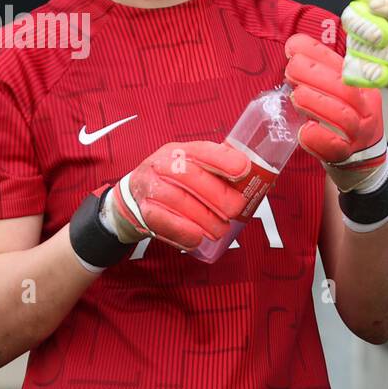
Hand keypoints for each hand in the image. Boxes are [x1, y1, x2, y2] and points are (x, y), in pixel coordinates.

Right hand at [105, 141, 249, 249]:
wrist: (133, 198)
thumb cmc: (172, 182)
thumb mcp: (191, 168)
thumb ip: (216, 172)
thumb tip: (254, 180)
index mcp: (179, 151)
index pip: (202, 150)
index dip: (223, 159)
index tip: (243, 170)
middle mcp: (161, 164)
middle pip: (190, 176)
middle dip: (219, 195)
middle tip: (236, 209)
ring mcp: (149, 187)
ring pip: (179, 201)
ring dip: (205, 218)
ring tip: (221, 230)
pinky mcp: (143, 211)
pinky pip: (163, 221)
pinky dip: (184, 232)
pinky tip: (198, 238)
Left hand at [284, 33, 387, 192]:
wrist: (362, 159)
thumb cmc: (344, 119)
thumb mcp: (340, 91)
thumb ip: (323, 72)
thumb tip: (295, 48)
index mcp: (364, 86)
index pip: (343, 64)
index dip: (317, 53)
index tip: (293, 47)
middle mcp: (366, 108)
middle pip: (344, 88)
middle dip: (313, 74)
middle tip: (290, 71)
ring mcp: (358, 133)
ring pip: (343, 116)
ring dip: (315, 103)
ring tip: (295, 97)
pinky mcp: (347, 154)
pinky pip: (335, 146)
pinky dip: (318, 138)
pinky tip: (304, 131)